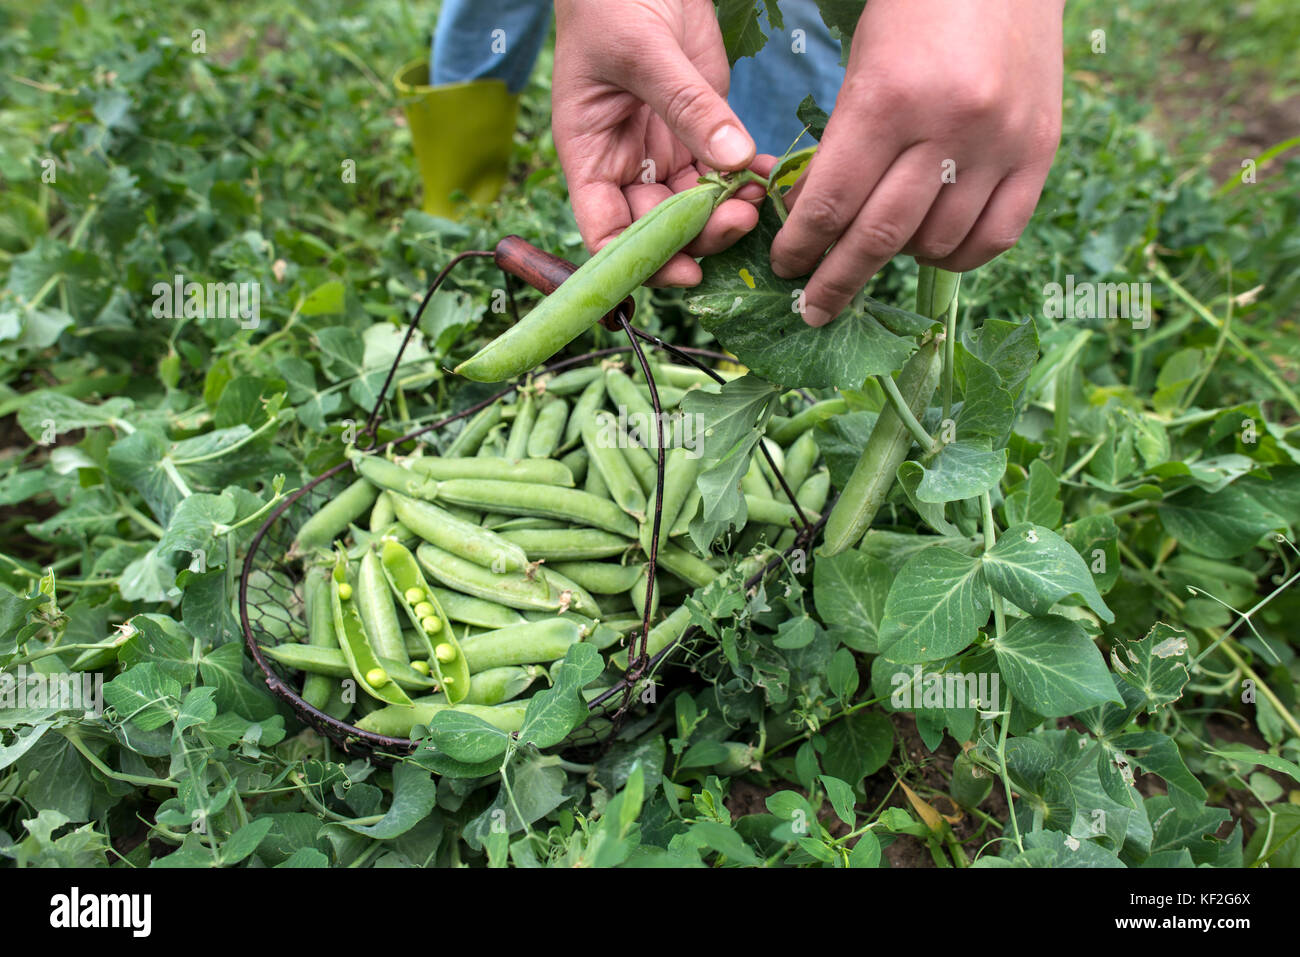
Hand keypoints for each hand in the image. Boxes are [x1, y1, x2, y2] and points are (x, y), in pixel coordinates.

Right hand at [552, 0, 770, 285]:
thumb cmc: (613, 1)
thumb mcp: (644, 51)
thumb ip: (687, 107)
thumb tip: (732, 161)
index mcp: (590, 156)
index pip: (606, 232)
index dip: (642, 262)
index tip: (686, 270)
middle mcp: (625, 166)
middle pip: (659, 229)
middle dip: (700, 235)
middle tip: (741, 219)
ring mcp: (664, 151)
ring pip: (696, 208)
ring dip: (729, 211)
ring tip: (759, 196)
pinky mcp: (701, 130)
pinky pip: (725, 172)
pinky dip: (749, 179)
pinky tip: (771, 175)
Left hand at [770, 0, 1065, 324]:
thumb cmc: (917, 14)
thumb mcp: (862, 69)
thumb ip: (839, 148)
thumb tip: (812, 224)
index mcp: (890, 99)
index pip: (833, 203)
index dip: (803, 248)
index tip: (786, 269)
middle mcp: (949, 126)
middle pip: (880, 235)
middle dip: (837, 281)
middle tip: (813, 308)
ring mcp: (1001, 144)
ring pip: (937, 242)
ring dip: (896, 261)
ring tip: (876, 252)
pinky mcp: (1040, 153)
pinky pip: (995, 237)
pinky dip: (957, 256)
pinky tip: (931, 247)